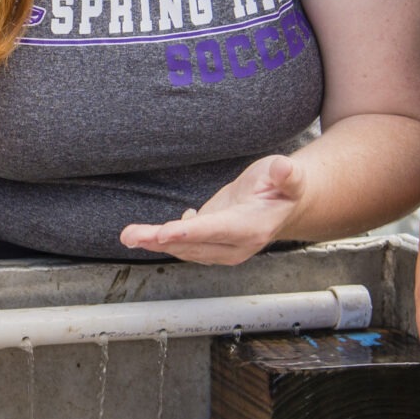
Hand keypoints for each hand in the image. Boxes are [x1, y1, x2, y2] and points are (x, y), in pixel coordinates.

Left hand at [119, 154, 305, 263]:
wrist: (282, 206)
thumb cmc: (284, 188)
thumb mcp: (290, 176)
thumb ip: (286, 175)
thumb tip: (284, 169)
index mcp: (253, 228)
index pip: (217, 231)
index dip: (190, 232)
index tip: (165, 232)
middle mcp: (236, 246)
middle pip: (193, 244)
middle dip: (160, 240)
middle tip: (130, 235)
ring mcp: (221, 250)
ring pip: (183, 248)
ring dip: (154, 242)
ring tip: (129, 235)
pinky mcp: (210, 247)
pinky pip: (183, 246)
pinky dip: (164, 239)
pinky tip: (149, 232)